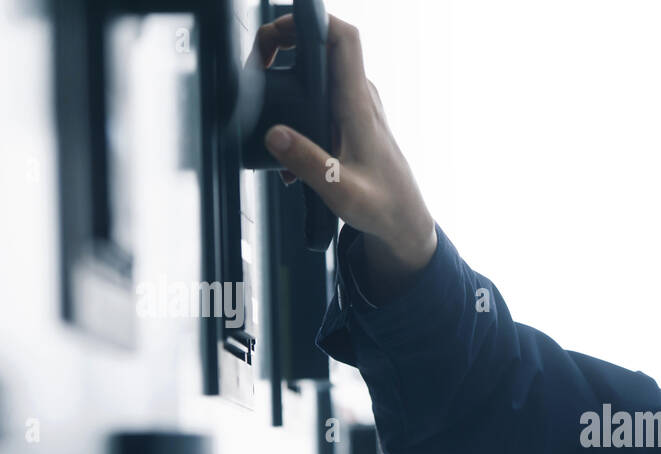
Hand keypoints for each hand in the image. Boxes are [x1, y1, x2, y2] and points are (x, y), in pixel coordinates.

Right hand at [251, 13, 436, 284]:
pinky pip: (320, 101)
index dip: (311, 20)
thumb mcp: (342, 193)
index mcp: (358, 107)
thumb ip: (309, 164)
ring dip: (287, 80)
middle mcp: (359, 100)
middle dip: (285, 46)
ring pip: (318, 75)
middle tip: (256, 66)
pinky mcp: (351, 125)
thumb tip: (276, 136)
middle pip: (323, 48)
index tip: (278, 32)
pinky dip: (297, 109)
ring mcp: (356, 110)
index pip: (343, 39)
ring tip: (261, 96)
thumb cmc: (383, 209)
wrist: (405, 224)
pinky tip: (285, 144)